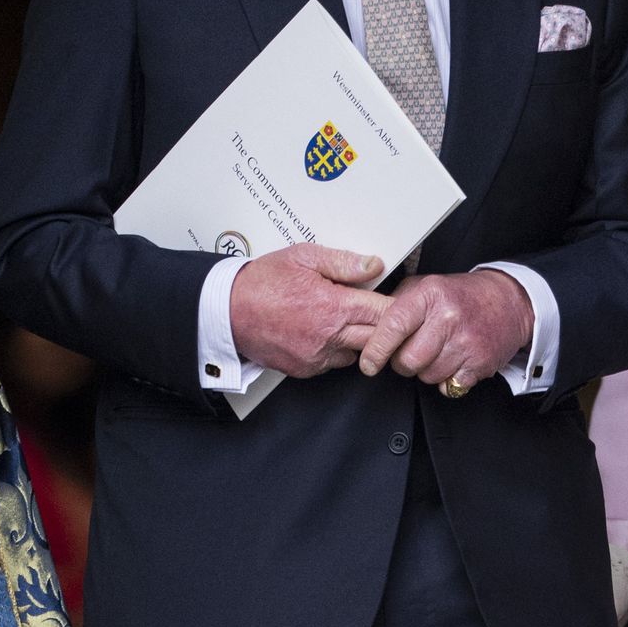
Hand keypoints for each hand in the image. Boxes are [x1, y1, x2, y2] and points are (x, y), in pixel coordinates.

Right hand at [229, 243, 387, 377]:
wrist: (226, 310)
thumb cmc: (262, 282)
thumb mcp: (305, 257)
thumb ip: (344, 262)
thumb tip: (374, 266)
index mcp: (333, 307)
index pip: (383, 313)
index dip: (395, 307)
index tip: (401, 302)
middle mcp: (327, 337)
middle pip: (376, 339)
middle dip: (382, 326)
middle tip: (377, 312)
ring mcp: (315, 357)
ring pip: (356, 353)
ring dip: (358, 338)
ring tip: (346, 319)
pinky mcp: (303, 369)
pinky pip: (332, 362)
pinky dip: (336, 349)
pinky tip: (326, 331)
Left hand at [357, 268, 534, 394]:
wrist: (509, 301)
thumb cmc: (464, 295)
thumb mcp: (428, 285)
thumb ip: (398, 302)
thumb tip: (368, 325)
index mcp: (430, 294)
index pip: (393, 326)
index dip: (376, 350)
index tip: (369, 363)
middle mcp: (448, 317)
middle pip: (408, 360)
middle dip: (404, 362)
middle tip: (413, 351)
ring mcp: (466, 342)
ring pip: (427, 376)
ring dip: (427, 371)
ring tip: (439, 351)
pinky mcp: (480, 363)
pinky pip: (449, 386)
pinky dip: (448, 380)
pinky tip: (454, 361)